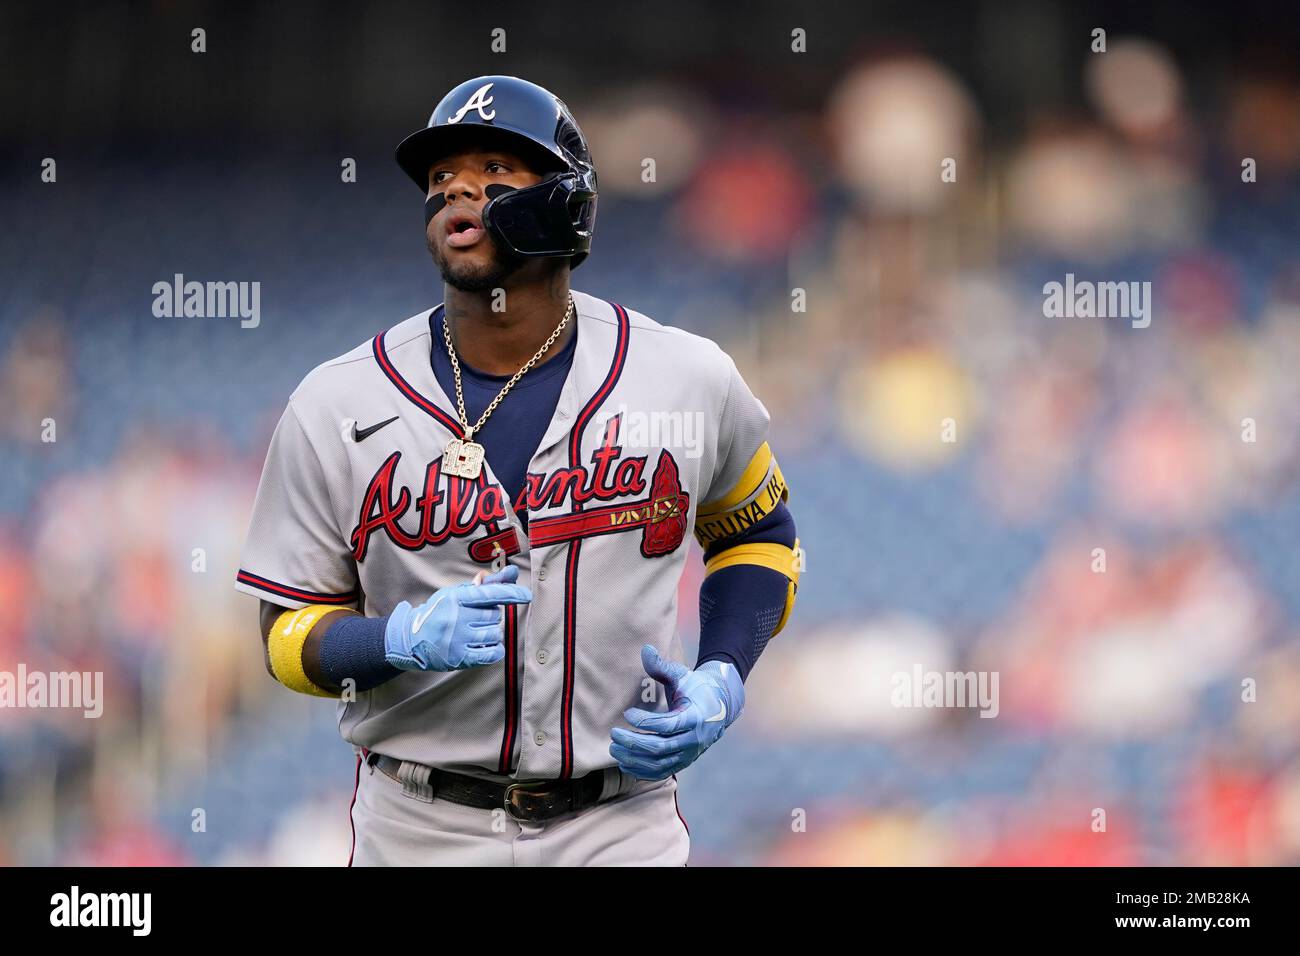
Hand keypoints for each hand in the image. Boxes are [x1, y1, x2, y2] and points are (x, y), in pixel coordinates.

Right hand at [384, 565, 531, 670]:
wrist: (410, 638)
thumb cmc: (438, 612)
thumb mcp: (455, 594)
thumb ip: (484, 586)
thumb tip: (510, 573)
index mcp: (456, 598)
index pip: (489, 594)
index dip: (511, 593)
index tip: (527, 595)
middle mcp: (457, 618)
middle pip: (494, 616)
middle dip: (490, 617)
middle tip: (473, 619)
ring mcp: (458, 639)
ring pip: (495, 634)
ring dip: (491, 633)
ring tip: (475, 632)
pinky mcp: (459, 657)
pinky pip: (491, 653)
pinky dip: (495, 649)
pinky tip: (487, 645)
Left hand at [609, 644, 744, 780]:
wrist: (719, 707)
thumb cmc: (696, 688)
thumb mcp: (682, 675)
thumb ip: (662, 666)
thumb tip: (645, 649)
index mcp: (695, 717)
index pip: (668, 725)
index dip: (645, 721)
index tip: (627, 714)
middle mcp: (693, 739)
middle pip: (660, 748)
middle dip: (634, 743)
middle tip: (614, 734)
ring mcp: (689, 754)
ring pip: (659, 764)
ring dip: (634, 759)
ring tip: (614, 749)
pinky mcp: (683, 761)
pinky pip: (662, 772)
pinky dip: (643, 772)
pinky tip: (625, 763)